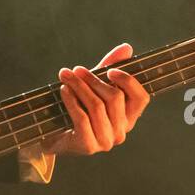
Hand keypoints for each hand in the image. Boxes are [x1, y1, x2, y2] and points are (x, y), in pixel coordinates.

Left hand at [40, 43, 148, 157]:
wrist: (53, 135)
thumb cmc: (78, 108)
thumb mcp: (94, 86)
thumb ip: (110, 67)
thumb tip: (127, 48)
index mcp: (128, 117)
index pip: (141, 98)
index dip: (128, 82)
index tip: (110, 71)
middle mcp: (121, 131)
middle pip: (115, 97)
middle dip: (93, 79)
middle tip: (76, 70)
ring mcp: (106, 141)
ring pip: (97, 106)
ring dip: (79, 86)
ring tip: (66, 76)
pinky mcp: (88, 146)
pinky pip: (82, 118)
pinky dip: (71, 100)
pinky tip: (63, 90)